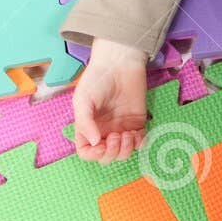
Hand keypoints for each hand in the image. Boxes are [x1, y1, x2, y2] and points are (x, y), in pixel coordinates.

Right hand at [73, 39, 147, 164]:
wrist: (120, 63)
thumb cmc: (97, 79)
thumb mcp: (82, 99)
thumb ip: (85, 123)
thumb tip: (95, 143)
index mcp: (88, 128)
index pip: (87, 152)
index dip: (93, 155)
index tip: (101, 144)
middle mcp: (104, 131)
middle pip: (106, 157)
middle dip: (112, 153)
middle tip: (116, 136)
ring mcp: (121, 128)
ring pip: (123, 154)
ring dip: (126, 150)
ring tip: (127, 133)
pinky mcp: (137, 123)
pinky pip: (139, 143)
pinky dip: (139, 143)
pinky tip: (137, 132)